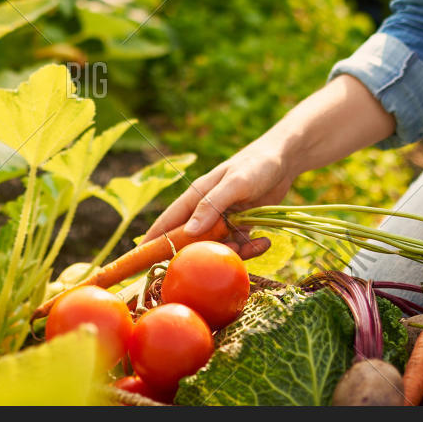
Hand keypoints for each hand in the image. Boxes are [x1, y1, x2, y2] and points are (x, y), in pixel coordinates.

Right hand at [145, 135, 298, 258]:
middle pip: (193, 242)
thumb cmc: (256, 165)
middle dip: (202, 255)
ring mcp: (223, 219)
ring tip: (250, 244)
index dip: (152, 242)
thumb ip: (211, 205)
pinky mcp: (241, 225)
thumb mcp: (234, 183)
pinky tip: (265, 241)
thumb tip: (188, 232)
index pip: (167, 223)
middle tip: (217, 263)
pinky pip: (239, 245)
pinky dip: (250, 248)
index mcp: (195, 197)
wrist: (285, 159)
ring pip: (218, 247)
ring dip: (233, 252)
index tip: (137, 263)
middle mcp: (205, 210)